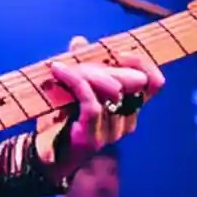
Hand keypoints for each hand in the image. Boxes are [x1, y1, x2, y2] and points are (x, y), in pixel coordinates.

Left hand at [36, 35, 164, 178]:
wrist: (44, 155)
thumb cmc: (60, 120)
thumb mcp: (72, 90)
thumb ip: (80, 66)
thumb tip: (80, 41)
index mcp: (128, 109)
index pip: (152, 86)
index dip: (144, 65)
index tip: (122, 52)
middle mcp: (126, 122)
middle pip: (129, 83)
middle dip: (103, 65)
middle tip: (79, 58)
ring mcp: (111, 132)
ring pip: (109, 91)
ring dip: (84, 73)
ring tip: (61, 67)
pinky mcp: (92, 137)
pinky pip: (91, 102)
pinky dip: (75, 82)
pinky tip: (59, 71)